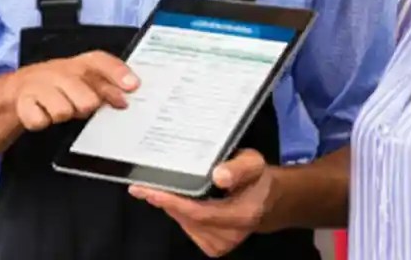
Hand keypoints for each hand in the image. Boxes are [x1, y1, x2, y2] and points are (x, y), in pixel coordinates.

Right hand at [9, 51, 137, 130]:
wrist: (20, 87)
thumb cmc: (59, 86)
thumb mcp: (83, 82)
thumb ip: (107, 87)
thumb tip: (126, 95)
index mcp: (78, 64)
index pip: (100, 62)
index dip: (118, 73)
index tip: (133, 86)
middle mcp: (59, 70)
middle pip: (86, 99)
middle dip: (84, 107)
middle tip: (78, 105)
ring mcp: (39, 84)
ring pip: (63, 112)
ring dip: (62, 115)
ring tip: (57, 108)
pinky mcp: (23, 101)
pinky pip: (40, 120)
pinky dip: (41, 121)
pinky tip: (41, 112)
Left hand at [128, 150, 274, 257]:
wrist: (265, 199)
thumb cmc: (256, 179)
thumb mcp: (252, 163)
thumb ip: (238, 168)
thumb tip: (220, 176)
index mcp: (242, 214)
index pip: (199, 212)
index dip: (172, 202)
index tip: (148, 191)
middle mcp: (231, 234)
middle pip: (187, 219)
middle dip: (164, 202)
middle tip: (144, 185)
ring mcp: (222, 243)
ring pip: (185, 224)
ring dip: (172, 207)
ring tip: (166, 188)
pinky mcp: (214, 246)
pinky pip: (188, 228)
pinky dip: (180, 213)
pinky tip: (182, 201)